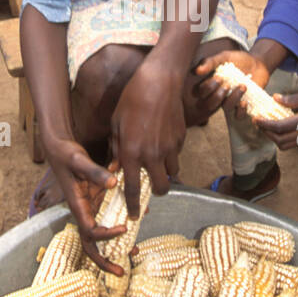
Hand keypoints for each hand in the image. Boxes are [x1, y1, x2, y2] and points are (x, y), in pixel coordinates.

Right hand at [44, 138, 126, 275]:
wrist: (58, 146)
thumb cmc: (66, 153)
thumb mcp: (79, 160)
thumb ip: (95, 172)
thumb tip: (114, 182)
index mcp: (77, 206)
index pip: (90, 230)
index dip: (106, 234)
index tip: (124, 229)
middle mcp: (83, 211)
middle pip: (90, 245)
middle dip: (104, 261)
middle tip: (121, 271)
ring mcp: (89, 208)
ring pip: (100, 236)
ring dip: (115, 247)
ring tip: (134, 252)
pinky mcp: (95, 201)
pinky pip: (107, 217)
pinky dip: (120, 223)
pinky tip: (135, 222)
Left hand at [111, 58, 184, 207]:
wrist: (159, 82)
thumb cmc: (132, 100)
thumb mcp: (116, 125)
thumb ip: (116, 150)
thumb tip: (116, 169)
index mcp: (132, 153)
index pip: (132, 189)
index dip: (133, 206)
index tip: (134, 215)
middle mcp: (152, 155)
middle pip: (161, 188)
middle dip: (156, 192)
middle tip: (150, 187)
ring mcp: (170, 148)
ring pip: (172, 173)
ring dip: (165, 173)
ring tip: (157, 163)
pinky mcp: (181, 139)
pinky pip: (177, 155)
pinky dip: (171, 155)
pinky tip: (163, 141)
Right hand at [192, 49, 271, 118]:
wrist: (258, 64)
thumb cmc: (239, 60)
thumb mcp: (224, 57)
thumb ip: (210, 62)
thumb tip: (197, 71)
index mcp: (212, 84)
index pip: (201, 93)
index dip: (208, 88)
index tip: (219, 77)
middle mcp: (219, 94)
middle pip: (209, 105)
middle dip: (217, 96)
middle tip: (228, 85)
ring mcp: (231, 101)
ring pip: (226, 108)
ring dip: (233, 99)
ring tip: (243, 86)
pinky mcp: (243, 106)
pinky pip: (238, 116)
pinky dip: (241, 111)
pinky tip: (245, 101)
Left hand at [256, 87, 297, 150]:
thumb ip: (293, 98)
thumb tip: (275, 98)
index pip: (281, 127)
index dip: (265, 124)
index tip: (256, 118)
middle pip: (281, 141)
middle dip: (267, 133)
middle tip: (259, 122)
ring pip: (286, 146)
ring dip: (274, 138)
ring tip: (267, 126)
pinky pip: (292, 144)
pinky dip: (282, 139)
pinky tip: (279, 127)